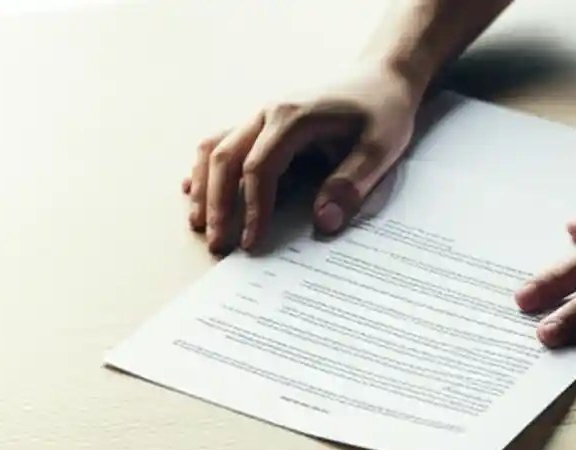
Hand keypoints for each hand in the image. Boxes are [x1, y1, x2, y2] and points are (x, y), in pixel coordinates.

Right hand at [183, 67, 420, 253]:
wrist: (380, 78)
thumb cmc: (381, 112)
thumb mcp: (380, 149)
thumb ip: (351, 185)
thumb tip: (323, 223)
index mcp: (293, 118)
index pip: (259, 168)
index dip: (253, 209)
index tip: (252, 243)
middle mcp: (267, 112)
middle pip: (226, 158)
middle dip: (218, 205)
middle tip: (217, 245)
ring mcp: (260, 116)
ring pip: (215, 148)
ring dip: (204, 186)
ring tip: (199, 224)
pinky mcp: (260, 123)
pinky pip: (222, 142)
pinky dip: (206, 168)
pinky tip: (194, 190)